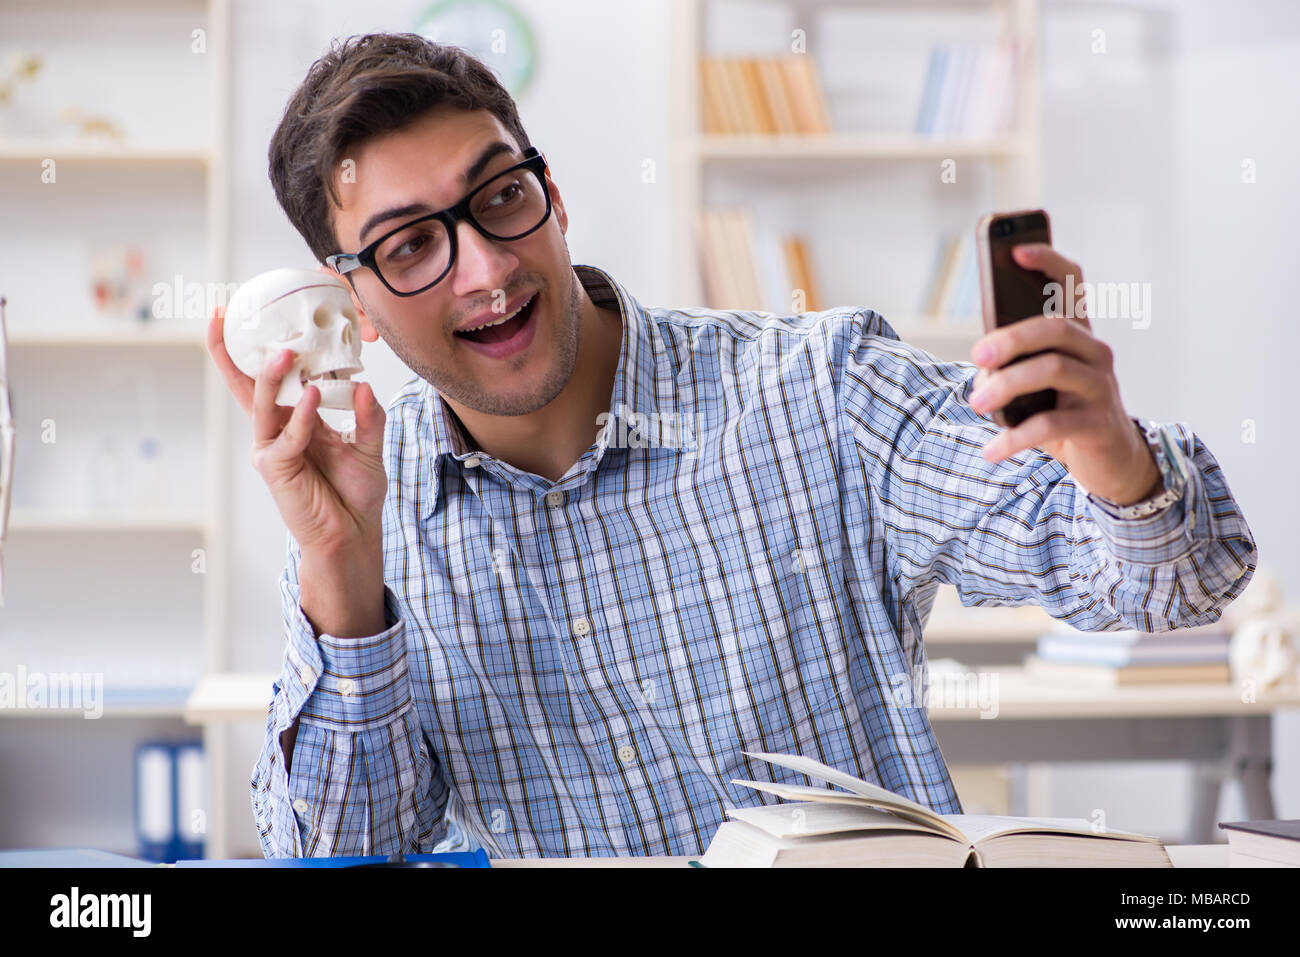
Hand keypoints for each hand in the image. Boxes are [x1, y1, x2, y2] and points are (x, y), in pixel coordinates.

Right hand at [205, 305, 387, 554]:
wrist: (353, 536)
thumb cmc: (356, 494)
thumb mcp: (370, 447)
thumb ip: (368, 416)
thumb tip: (363, 386)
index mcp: (296, 421)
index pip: (268, 381)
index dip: (250, 351)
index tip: (237, 315)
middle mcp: (278, 431)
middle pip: (249, 385)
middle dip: (240, 352)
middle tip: (240, 317)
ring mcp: (273, 449)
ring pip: (262, 405)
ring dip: (272, 377)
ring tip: (287, 352)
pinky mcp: (276, 469)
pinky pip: (288, 437)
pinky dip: (302, 417)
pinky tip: (313, 396)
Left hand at [967, 244, 1160, 505]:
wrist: (1109, 462)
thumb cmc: (1062, 412)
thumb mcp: (1032, 388)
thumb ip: (1006, 371)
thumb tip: (983, 375)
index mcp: (1076, 335)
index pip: (1071, 283)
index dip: (1047, 262)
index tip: (1015, 252)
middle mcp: (1094, 353)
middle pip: (1055, 328)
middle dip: (1012, 338)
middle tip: (978, 355)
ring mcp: (1100, 387)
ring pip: (1053, 370)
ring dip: (1008, 386)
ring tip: (976, 405)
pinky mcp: (1099, 424)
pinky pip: (1053, 423)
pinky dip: (1016, 437)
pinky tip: (992, 450)